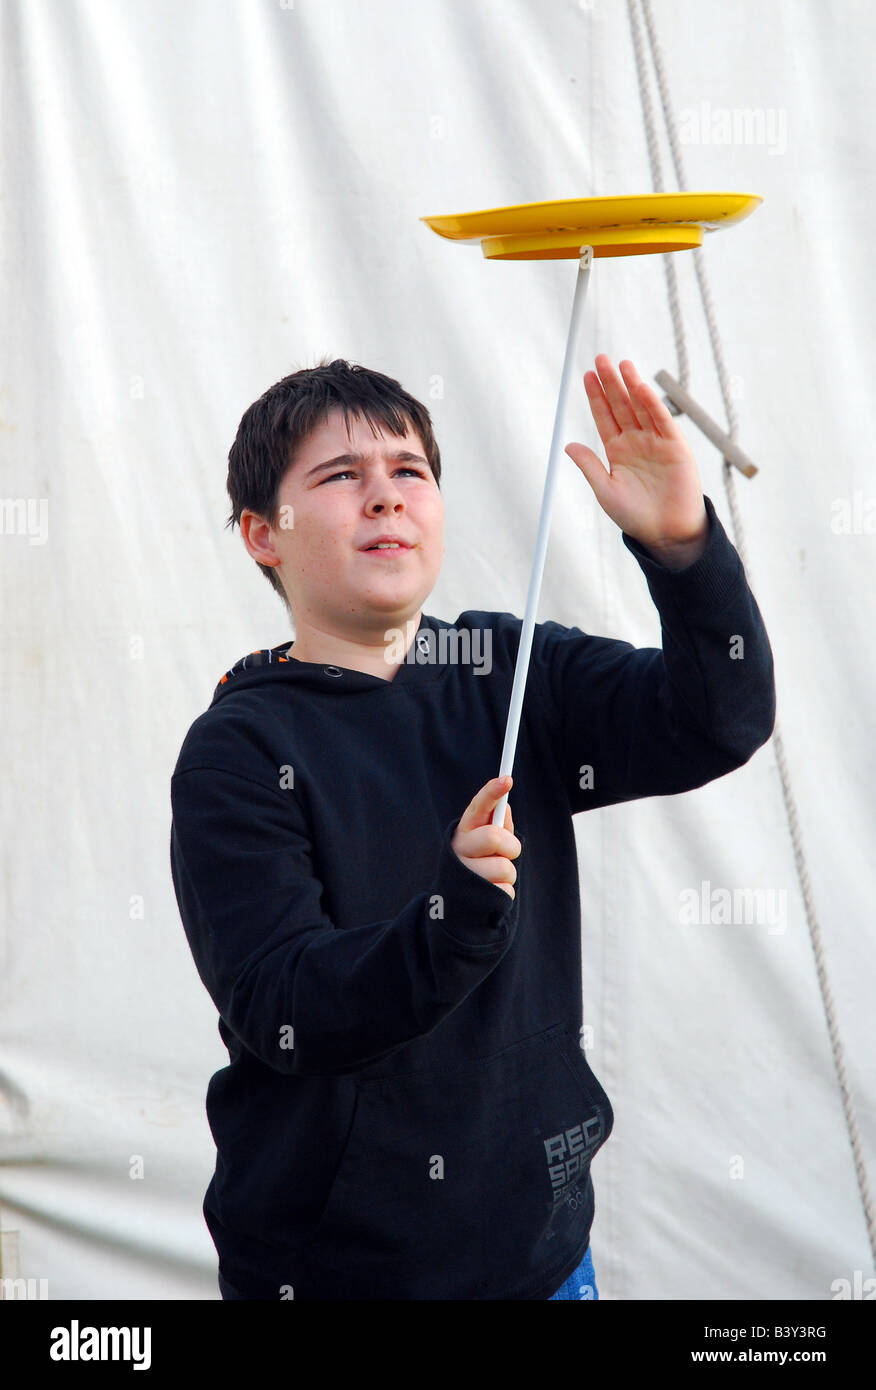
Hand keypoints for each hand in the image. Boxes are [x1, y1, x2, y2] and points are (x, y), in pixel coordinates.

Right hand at [451, 776, 520, 898]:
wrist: (459, 903)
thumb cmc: (480, 862)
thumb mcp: (487, 840)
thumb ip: (498, 824)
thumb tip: (505, 806)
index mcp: (465, 830)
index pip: (478, 806)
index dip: (492, 792)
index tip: (507, 779)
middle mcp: (459, 848)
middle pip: (493, 837)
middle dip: (511, 846)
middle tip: (508, 853)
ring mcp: (465, 873)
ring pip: (504, 868)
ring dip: (508, 874)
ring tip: (494, 877)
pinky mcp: (475, 897)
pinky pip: (506, 890)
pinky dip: (505, 892)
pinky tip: (491, 893)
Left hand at [565, 354, 707, 562]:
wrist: (666, 532)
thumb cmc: (635, 516)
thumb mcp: (605, 490)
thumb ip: (589, 466)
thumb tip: (568, 445)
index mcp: (617, 451)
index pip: (604, 417)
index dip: (596, 397)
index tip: (587, 377)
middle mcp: (636, 442)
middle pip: (621, 406)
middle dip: (610, 383)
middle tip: (600, 359)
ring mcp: (655, 441)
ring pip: (640, 407)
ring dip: (631, 385)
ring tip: (621, 364)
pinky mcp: (675, 446)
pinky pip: (661, 420)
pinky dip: (651, 403)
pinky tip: (640, 387)